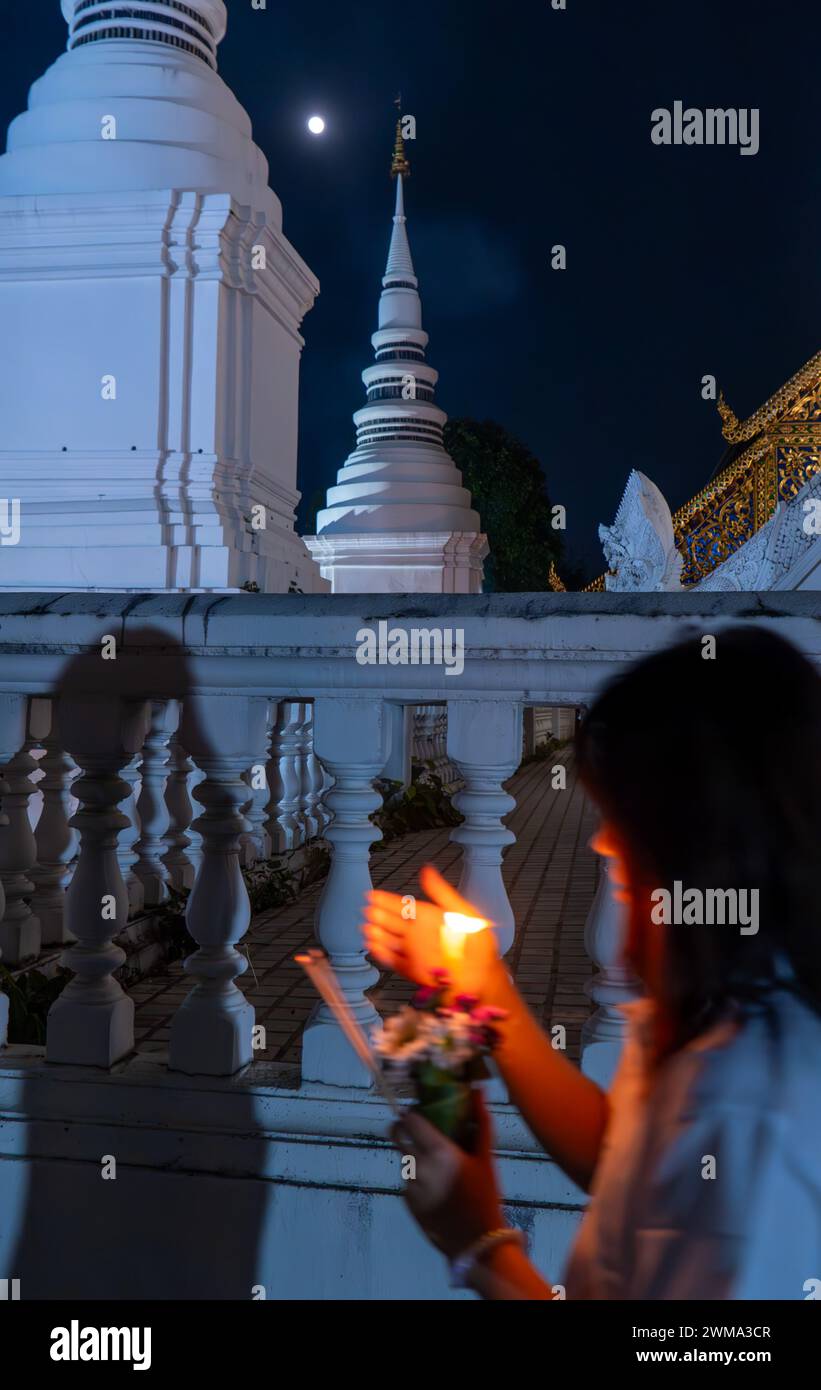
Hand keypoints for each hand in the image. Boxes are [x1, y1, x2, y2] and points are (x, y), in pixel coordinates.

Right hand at [363, 864, 502, 996]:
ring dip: (377, 934)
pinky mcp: (411, 969)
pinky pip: (392, 960)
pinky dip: (382, 953)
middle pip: (392, 922)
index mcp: (428, 917)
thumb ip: (441, 892)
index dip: (386, 900)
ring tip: (366, 927)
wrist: (483, 975)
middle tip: (368, 910)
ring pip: (389, 941)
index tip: (372, 894)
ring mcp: (413, 951)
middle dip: (378, 916)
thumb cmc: (478, 943)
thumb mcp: (462, 911)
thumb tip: (426, 869)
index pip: (402, 906)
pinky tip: (373, 945)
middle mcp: (417, 933)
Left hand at [393, 1088, 503, 1260]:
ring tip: (437, 1165)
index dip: (413, 1112)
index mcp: (439, 1152)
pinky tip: (437, 1185)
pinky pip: (407, 1179)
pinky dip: (417, 1176)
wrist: (477, 1243)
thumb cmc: (486, 1197)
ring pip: (403, 1157)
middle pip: (397, 1134)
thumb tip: (478, 1089)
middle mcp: (419, 1167)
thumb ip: (481, 1121)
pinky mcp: (407, 1202)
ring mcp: (410, 1186)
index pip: (410, 1119)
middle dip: (404, 1128)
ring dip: (413, 1154)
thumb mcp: (487, 1158)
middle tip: (420, 1130)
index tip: (422, 1111)